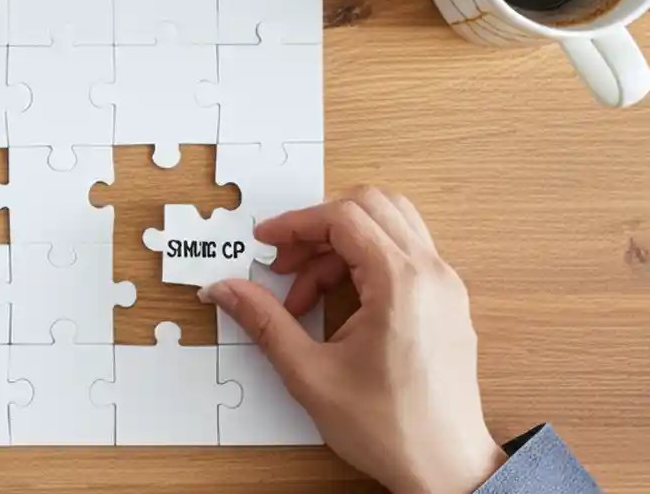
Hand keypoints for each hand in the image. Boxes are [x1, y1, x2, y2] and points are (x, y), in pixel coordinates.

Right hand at [201, 187, 505, 493]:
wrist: (446, 469)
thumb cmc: (390, 429)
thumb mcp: (310, 374)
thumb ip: (264, 322)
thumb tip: (226, 289)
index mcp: (402, 283)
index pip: (344, 217)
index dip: (296, 223)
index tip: (265, 242)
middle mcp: (432, 274)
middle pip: (371, 207)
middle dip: (319, 227)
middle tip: (284, 264)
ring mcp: (446, 286)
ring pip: (390, 226)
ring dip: (342, 245)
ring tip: (305, 294)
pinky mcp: (448, 303)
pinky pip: (404, 255)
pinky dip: (365, 262)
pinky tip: (337, 305)